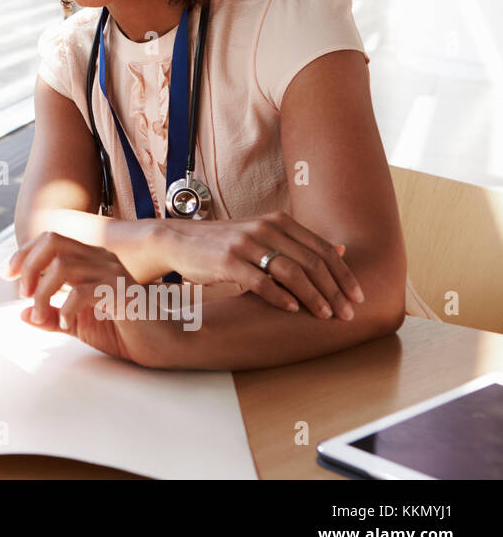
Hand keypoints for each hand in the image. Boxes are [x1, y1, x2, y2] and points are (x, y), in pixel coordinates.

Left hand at [7, 231, 170, 365]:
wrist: (162, 344)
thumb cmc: (125, 330)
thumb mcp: (79, 324)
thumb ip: (52, 317)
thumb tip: (23, 315)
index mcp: (91, 261)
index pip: (51, 241)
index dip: (25, 253)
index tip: (8, 273)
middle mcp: (101, 260)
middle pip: (54, 242)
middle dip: (30, 264)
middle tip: (23, 292)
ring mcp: (112, 274)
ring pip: (64, 266)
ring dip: (43, 291)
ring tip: (40, 312)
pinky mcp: (121, 294)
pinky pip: (83, 291)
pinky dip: (65, 307)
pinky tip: (65, 323)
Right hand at [138, 211, 364, 319]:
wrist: (178, 241)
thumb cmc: (224, 243)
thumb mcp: (263, 236)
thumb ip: (299, 242)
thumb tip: (340, 251)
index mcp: (278, 221)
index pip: (322, 249)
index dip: (343, 274)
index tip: (358, 296)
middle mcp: (265, 228)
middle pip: (311, 261)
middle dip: (334, 289)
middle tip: (347, 312)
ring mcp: (246, 243)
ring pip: (290, 271)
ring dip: (312, 296)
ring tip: (325, 315)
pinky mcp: (227, 260)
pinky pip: (261, 281)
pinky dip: (280, 297)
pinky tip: (292, 310)